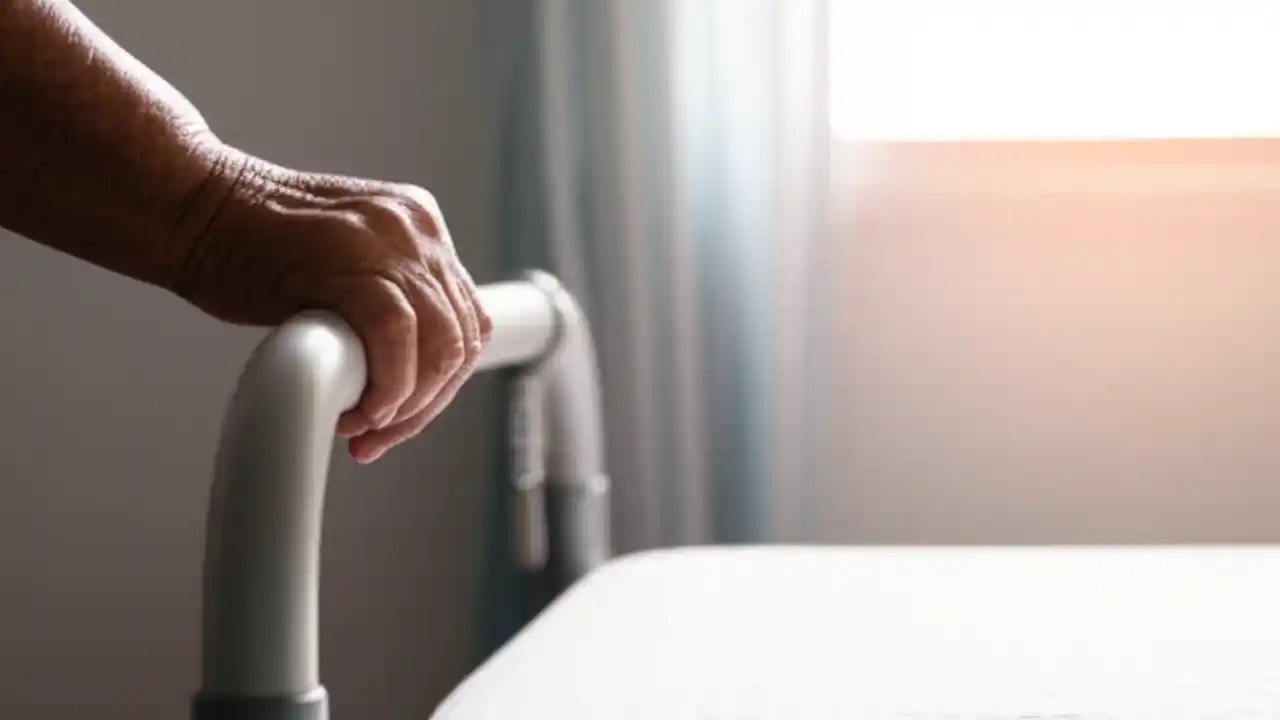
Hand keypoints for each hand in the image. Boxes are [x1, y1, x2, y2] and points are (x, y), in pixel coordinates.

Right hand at [171, 148, 490, 462]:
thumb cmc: (248, 250)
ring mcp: (391, 239)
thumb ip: (387, 300)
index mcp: (420, 226)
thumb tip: (414, 374)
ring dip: (407, 405)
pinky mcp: (353, 260)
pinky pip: (399, 340)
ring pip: (441, 345)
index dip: (439, 383)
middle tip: (377, 434)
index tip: (399, 416)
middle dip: (425, 403)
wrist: (190, 212)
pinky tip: (359, 413)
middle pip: (459, 339)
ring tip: (363, 426)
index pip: (465, 320)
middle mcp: (417, 229)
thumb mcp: (344, 266)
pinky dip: (388, 388)